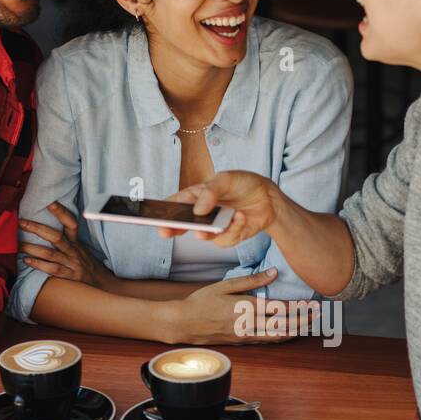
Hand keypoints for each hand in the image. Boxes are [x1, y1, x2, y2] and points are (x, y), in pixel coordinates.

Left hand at [19, 202, 111, 289]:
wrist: (100, 282)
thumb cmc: (84, 263)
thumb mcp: (78, 248)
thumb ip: (65, 239)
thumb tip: (43, 227)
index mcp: (75, 242)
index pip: (71, 223)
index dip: (62, 213)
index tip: (50, 203)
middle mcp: (73, 251)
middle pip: (55, 236)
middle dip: (37, 228)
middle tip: (21, 223)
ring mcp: (71, 263)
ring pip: (50, 253)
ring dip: (31, 248)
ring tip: (18, 245)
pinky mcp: (69, 276)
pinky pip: (52, 269)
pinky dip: (38, 264)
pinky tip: (27, 260)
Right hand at [162, 171, 282, 247]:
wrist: (268, 198)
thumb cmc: (243, 184)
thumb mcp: (226, 179)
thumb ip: (210, 192)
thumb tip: (198, 210)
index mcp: (196, 196)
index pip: (175, 204)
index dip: (162, 211)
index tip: (152, 217)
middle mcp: (202, 214)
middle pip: (182, 225)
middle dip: (172, 229)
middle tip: (165, 231)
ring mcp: (214, 226)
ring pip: (204, 235)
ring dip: (211, 230)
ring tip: (219, 223)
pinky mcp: (228, 236)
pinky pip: (225, 240)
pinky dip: (234, 228)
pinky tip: (241, 217)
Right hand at [173, 269, 314, 344]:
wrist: (184, 324)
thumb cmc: (201, 302)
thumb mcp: (225, 285)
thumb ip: (251, 280)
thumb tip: (273, 273)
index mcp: (246, 307)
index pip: (280, 308)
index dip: (299, 307)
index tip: (313, 303)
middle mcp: (249, 324)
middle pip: (284, 325)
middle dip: (304, 320)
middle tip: (319, 314)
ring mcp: (246, 335)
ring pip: (278, 336)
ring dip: (296, 330)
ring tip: (310, 324)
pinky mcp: (242, 341)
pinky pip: (267, 340)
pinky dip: (282, 337)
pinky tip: (290, 332)